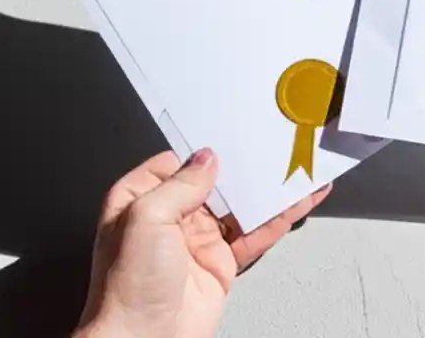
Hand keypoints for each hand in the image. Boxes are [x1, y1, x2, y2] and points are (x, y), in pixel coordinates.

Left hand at [74, 149, 332, 337]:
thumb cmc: (127, 289)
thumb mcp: (145, 219)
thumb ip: (180, 184)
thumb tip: (206, 158)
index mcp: (138, 200)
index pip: (176, 162)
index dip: (203, 150)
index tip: (232, 135)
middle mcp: (168, 218)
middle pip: (214, 182)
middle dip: (244, 166)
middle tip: (274, 145)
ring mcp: (197, 240)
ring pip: (240, 206)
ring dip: (269, 190)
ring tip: (297, 169)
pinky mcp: (221, 262)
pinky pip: (255, 233)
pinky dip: (280, 218)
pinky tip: (298, 203)